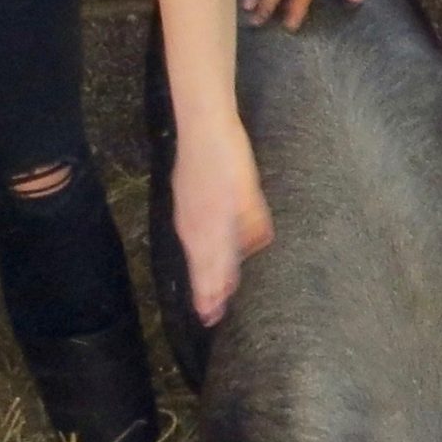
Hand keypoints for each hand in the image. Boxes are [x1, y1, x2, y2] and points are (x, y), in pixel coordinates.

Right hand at [174, 115, 272, 325]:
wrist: (203, 124)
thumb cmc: (228, 157)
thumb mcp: (247, 191)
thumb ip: (251, 223)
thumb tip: (255, 249)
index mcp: (208, 227)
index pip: (210, 270)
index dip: (212, 293)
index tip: (213, 317)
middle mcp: (193, 225)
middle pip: (200, 265)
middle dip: (205, 291)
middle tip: (209, 316)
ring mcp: (187, 212)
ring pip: (195, 251)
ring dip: (202, 273)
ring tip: (208, 293)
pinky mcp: (186, 198)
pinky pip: (192, 234)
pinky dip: (198, 251)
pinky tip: (202, 249)